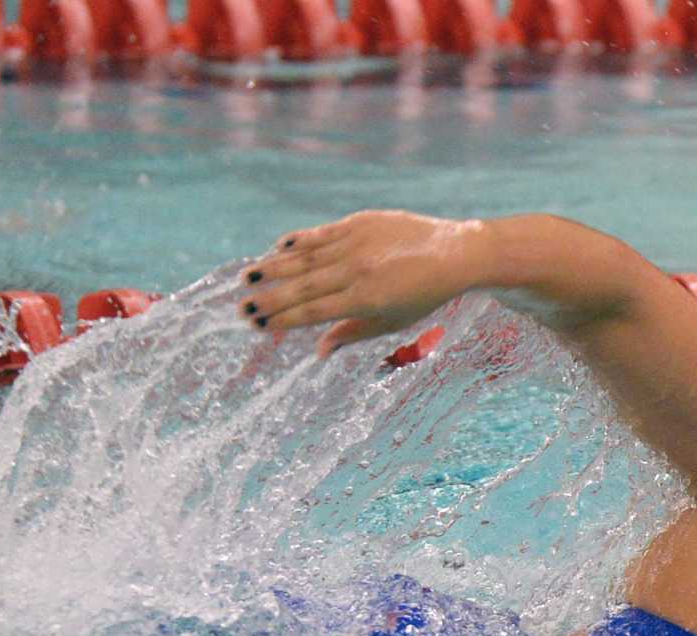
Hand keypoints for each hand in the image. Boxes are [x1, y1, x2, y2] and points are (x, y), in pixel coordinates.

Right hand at [237, 211, 488, 357]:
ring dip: (274, 268)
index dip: (284, 320)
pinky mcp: (360, 223)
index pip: (314, 311)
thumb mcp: (392, 322)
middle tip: (241, 309)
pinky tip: (277, 248)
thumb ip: (352, 334)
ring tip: (247, 278)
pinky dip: (298, 241)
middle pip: (303, 286)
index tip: (259, 326)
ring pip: (306, 257)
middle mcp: (357, 271)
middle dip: (270, 298)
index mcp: (365, 300)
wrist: (455, 253)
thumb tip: (318, 351)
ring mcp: (357, 244)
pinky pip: (322, 233)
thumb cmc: (423, 295)